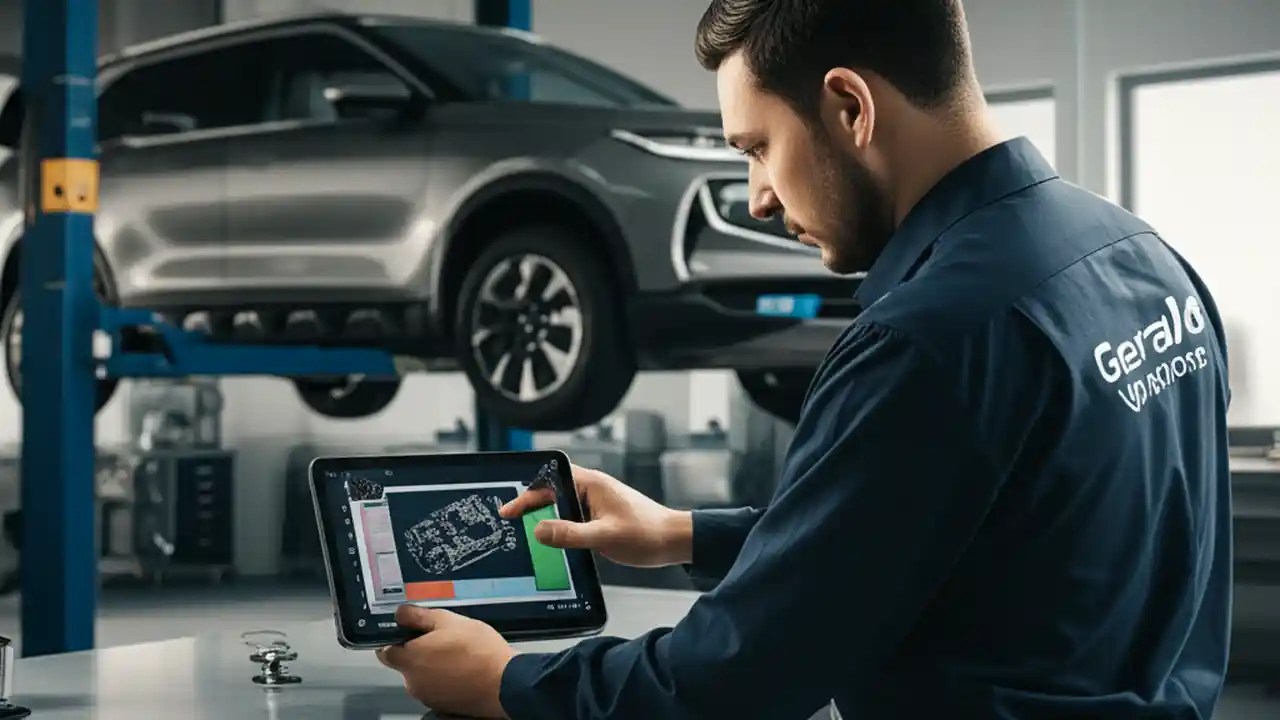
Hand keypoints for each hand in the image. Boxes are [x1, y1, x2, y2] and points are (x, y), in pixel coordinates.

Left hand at [376, 605, 515, 718]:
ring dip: (432, 666)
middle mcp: (413, 682)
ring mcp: (427, 697)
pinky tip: (462, 670)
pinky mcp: (442, 706)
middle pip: (406, 664)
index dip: (395, 640)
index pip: (384, 651)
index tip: (409, 632)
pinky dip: (443, 680)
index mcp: (410, 659)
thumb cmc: (478, 649)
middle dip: (418, 652)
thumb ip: (419, 616)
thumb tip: (399, 614)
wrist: (505, 683)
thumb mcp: (450, 620)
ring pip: (422, 677)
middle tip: (442, 639)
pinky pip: (435, 688)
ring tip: (457, 654)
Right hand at [499, 464, 692, 566]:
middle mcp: (593, 489)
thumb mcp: (605, 536)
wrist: (676, 541)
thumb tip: (539, 530)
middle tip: (511, 520)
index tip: (511, 509)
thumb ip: (571, 534)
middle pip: (553, 490)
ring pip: (563, 504)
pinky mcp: (602, 515)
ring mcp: (598, 502)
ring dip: (545, 515)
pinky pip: (574, 516)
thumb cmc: (647, 534)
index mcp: (593, 484)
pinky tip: (553, 539)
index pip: (551, 479)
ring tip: (524, 529)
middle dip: (530, 503)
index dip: (527, 493)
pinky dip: (559, 524)